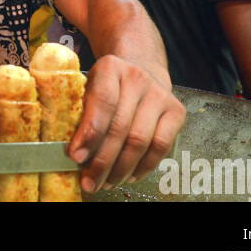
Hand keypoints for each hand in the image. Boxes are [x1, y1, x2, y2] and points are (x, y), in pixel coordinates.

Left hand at [68, 54, 185, 192]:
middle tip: (90, 181)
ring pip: (140, 140)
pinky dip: (144, 166)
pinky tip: (130, 176)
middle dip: (102, 161)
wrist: (141, 68)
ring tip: (107, 182)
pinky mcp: (177, 111)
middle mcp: (137, 77)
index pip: (102, 103)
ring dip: (122, 168)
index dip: (89, 133)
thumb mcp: (89, 89)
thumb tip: (74, 154)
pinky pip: (161, 146)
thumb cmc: (108, 87)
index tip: (76, 157)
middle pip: (120, 127)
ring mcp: (160, 94)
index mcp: (110, 68)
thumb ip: (81, 114)